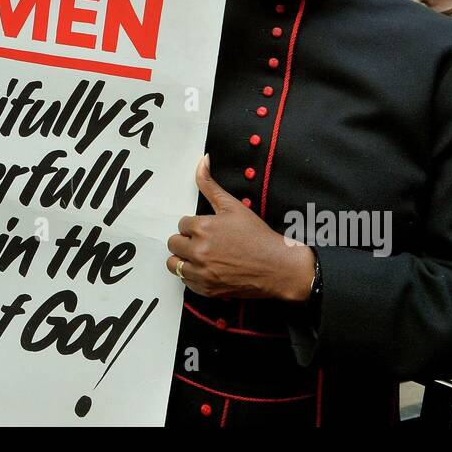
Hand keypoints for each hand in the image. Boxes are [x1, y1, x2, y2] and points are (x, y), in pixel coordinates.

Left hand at [166, 156, 315, 301]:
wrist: (277, 267)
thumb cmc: (258, 237)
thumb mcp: (233, 206)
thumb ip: (211, 184)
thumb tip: (202, 161)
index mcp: (202, 228)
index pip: (182, 224)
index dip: (195, 226)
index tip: (209, 230)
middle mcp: (198, 251)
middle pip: (174, 243)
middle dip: (187, 241)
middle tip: (205, 242)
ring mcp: (202, 273)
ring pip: (174, 264)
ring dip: (184, 259)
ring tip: (202, 256)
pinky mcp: (206, 290)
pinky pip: (186, 281)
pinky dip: (193, 276)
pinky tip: (209, 269)